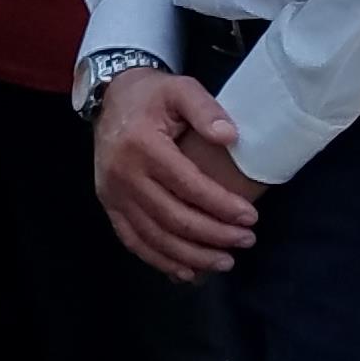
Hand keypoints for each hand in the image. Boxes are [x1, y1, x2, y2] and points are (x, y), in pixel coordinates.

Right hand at [91, 68, 260, 279]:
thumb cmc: (153, 96)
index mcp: (142, 145)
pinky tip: (187, 271)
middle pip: (173, 217)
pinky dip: (161, 260)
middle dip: (214, 235)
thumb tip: (230, 137)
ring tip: (225, 261)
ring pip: (154, 236)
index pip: (188, 185)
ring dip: (192, 255)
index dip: (221, 205)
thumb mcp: (181, 89)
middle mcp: (123, 174)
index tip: (250, 217)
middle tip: (246, 240)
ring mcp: (112, 194)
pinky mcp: (109, 205)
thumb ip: (206, 109)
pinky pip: (134, 241)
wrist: (111, 99)